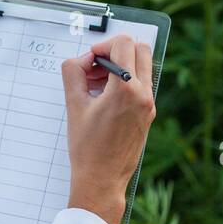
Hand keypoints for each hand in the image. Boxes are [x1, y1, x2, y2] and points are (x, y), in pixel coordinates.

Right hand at [61, 33, 156, 223]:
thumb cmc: (87, 148)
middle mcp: (144, 95)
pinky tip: (105, 99)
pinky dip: (125, 82)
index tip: (91, 60)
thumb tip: (82, 60)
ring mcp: (149, 105)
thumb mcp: (73, 106)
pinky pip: (142, 85)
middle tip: (97, 66)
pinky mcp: (149, 114)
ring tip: (97, 85)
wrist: (102, 180)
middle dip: (117, 50)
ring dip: (121, 66)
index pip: (124, 44)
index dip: (103, 45)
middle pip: (140, 48)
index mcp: (126, 90)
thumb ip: (73, 73)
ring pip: (142, 66)